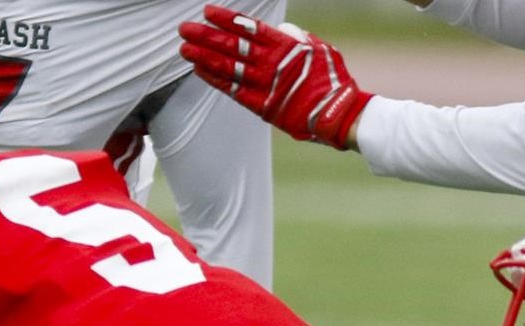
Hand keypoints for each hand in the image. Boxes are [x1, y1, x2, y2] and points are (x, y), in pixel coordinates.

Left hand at [179, 6, 370, 149]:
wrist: (339, 115)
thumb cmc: (333, 81)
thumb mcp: (321, 50)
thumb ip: (299, 38)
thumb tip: (283, 30)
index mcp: (285, 47)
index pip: (249, 28)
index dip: (227, 19)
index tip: (208, 12)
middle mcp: (271, 64)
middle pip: (232, 46)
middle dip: (206, 36)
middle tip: (186, 28)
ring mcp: (265, 86)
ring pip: (228, 67)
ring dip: (204, 56)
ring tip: (185, 48)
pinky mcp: (263, 107)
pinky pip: (233, 91)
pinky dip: (215, 80)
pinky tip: (199, 70)